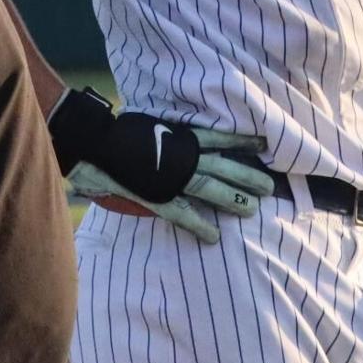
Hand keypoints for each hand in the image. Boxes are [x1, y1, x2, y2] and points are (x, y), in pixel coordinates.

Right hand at [49, 89, 273, 244]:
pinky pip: (183, 214)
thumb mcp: (146, 125)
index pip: (218, 138)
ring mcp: (171, 177)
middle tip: (269, 186)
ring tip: (254, 209)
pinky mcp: (156, 196)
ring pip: (211, 188)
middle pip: (223, 167)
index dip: (241, 141)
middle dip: (247, 176)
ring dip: (233, 198)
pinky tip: (214, 237)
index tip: (262, 144)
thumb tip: (171, 137)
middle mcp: (181, 156)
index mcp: (179, 137)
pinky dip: (199, 225)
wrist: (93, 142)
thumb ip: (163, 134)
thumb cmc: (116, 131)